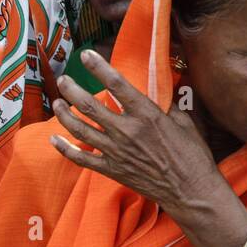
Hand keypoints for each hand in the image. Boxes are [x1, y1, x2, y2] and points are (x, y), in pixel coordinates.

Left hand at [49, 50, 222, 215]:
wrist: (190, 191)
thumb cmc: (192, 155)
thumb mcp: (184, 122)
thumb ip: (166, 104)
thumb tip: (159, 89)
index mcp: (146, 114)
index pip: (116, 84)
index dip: (98, 67)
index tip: (86, 55)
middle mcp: (126, 130)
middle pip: (89, 105)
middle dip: (71, 89)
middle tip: (63, 80)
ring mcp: (115, 151)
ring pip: (80, 129)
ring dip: (64, 114)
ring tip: (57, 103)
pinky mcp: (111, 170)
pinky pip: (81, 158)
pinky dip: (64, 149)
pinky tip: (53, 139)